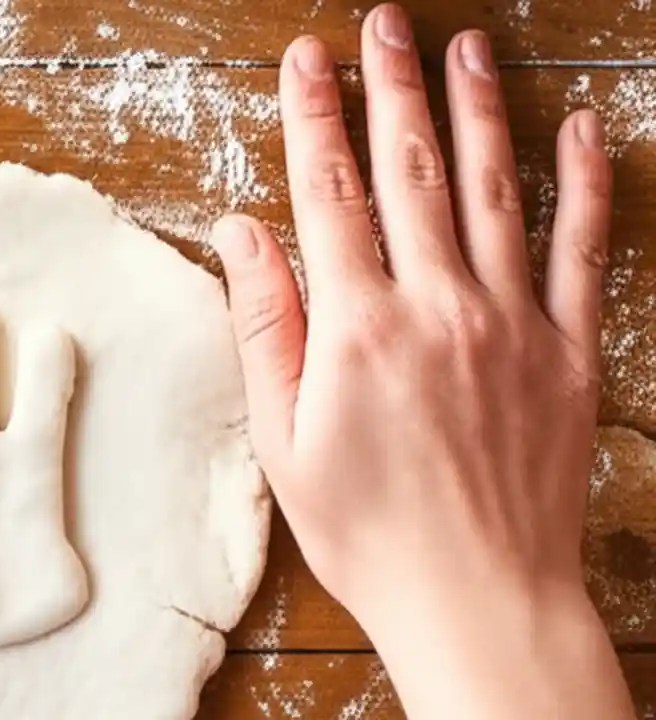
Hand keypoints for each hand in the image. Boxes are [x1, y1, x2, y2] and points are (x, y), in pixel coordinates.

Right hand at [212, 5, 632, 718]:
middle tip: (386, 24)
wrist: (479, 600)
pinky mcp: (567, 351)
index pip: (327, 195)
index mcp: (357, 329)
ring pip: (493, 190)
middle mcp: (436, 307)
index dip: (314, 118)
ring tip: (467, 48)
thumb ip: (264, 326)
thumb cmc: (369, 531)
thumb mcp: (283, 440)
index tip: (307, 60)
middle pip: (410, 172)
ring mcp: (510, 323)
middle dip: (393, 89)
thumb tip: (239, 235)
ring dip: (477, 110)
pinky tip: (580, 128)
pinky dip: (583, 183)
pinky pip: (581, 249)